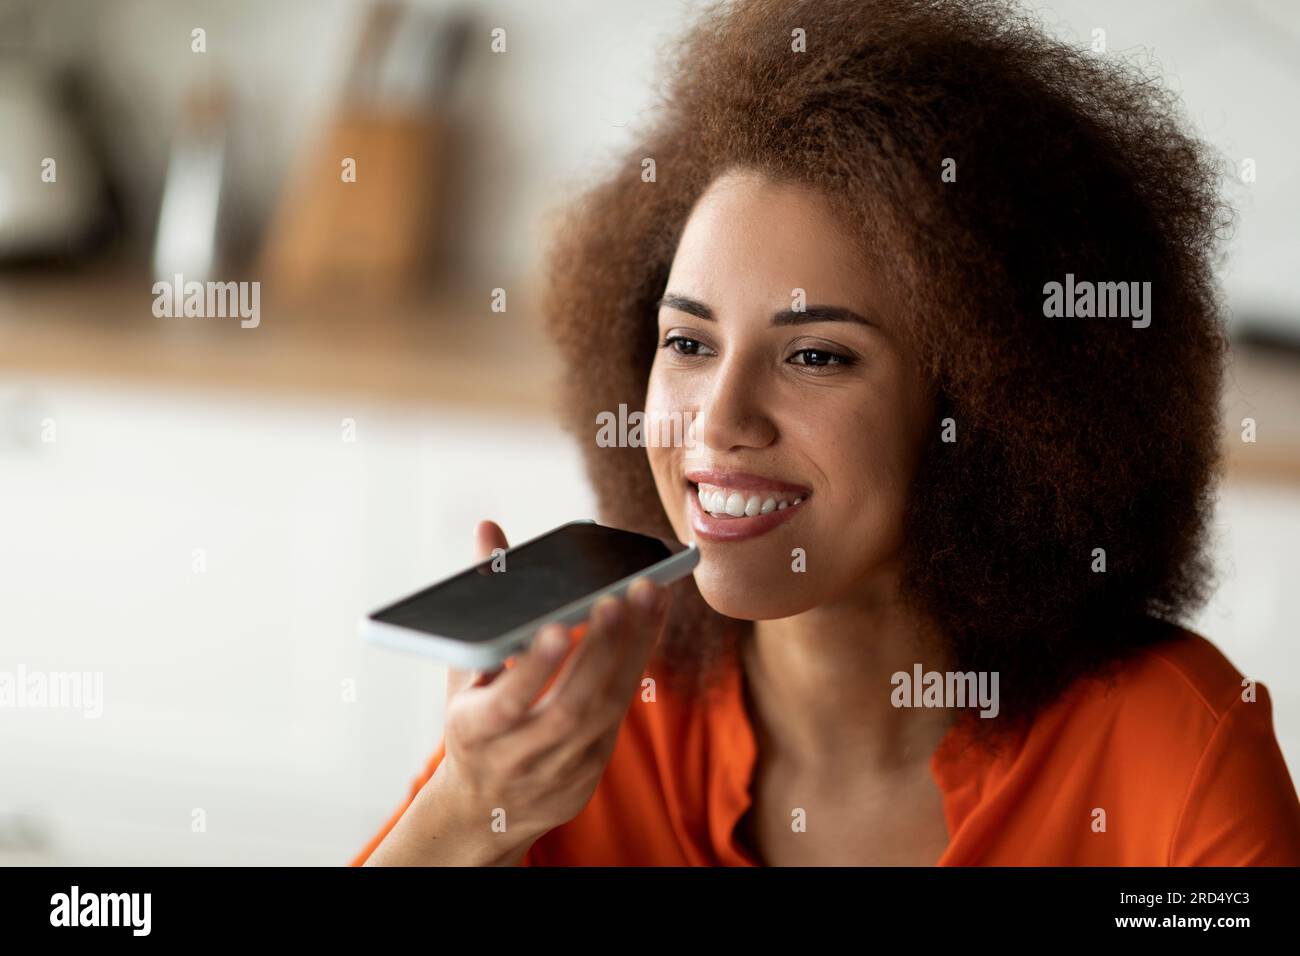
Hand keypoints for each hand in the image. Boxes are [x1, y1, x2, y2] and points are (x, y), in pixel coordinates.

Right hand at [436, 519, 668, 848]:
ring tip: (647, 594)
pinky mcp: (590, 771)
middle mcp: (517, 756)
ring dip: (630, 650)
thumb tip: (489, 529)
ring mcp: (559, 769)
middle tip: (620, 595)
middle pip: (568, 705)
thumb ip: (482, 601)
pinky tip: (650, 620)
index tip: (554, 629)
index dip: (530, 669)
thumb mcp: (464, 670)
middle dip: (598, 649)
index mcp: (474, 730)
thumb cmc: (473, 720)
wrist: (485, 809)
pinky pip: (619, 714)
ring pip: (603, 710)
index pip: (506, 702)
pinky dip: (635, 663)